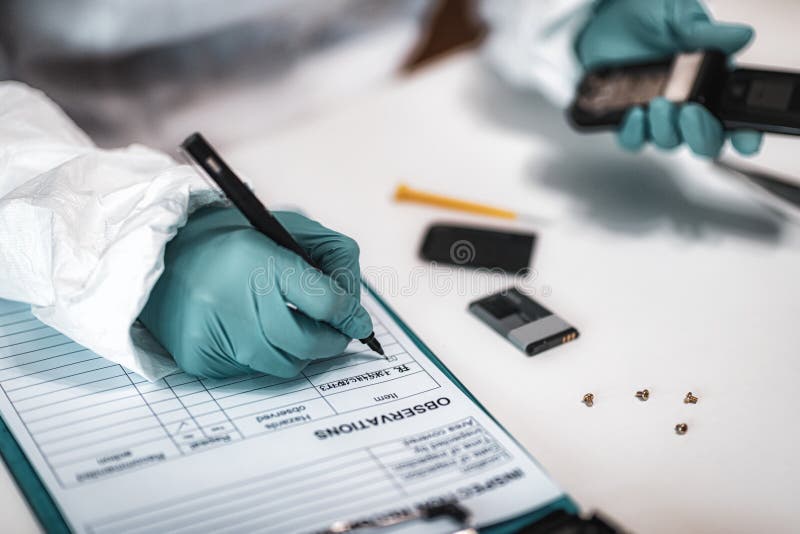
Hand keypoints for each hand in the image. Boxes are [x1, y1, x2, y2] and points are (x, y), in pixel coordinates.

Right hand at [140, 207, 372, 377]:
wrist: (161, 256)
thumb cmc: (233, 242)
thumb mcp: (286, 229)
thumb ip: (331, 261)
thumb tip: (356, 314)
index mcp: (257, 258)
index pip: (327, 302)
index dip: (350, 314)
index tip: (356, 319)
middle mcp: (232, 298)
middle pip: (309, 342)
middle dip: (332, 340)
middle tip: (336, 332)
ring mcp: (213, 333)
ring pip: (285, 365)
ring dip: (300, 352)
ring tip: (292, 329)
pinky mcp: (200, 358)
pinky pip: (253, 373)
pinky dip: (265, 358)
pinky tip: (252, 332)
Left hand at [576, 0, 762, 157]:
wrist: (605, 21)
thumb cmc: (647, 18)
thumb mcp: (680, 18)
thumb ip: (706, 32)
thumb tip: (740, 36)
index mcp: (711, 83)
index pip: (734, 119)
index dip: (744, 135)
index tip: (744, 138)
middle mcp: (688, 105)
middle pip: (704, 142)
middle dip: (700, 134)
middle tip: (690, 113)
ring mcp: (658, 116)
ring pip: (669, 142)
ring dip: (665, 129)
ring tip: (659, 103)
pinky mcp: (630, 120)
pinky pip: (634, 140)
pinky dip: (635, 132)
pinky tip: (636, 113)